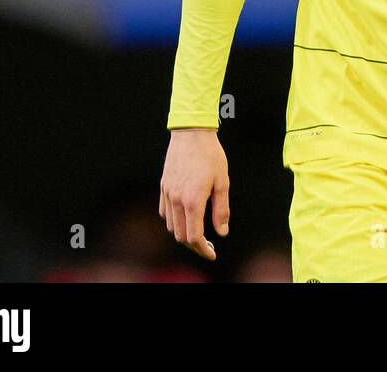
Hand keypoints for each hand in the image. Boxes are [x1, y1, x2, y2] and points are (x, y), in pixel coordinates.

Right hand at [159, 128, 229, 260]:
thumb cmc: (211, 156)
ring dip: (183, 234)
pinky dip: (174, 221)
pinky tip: (186, 218)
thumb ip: (221, 209)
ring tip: (199, 233)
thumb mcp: (223, 182)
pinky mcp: (163, 187)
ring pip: (171, 226)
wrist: (191, 134)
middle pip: (181, 235)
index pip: (194, 236)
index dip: (203, 249)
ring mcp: (167, 193)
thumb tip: (222, 232)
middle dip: (194, 245)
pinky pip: (165, 213)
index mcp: (193, 200)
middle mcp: (176, 199)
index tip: (212, 253)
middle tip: (209, 245)